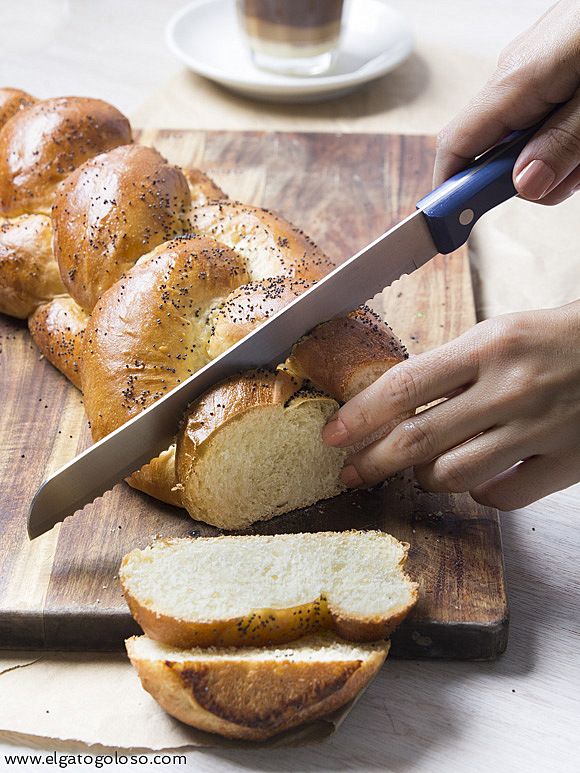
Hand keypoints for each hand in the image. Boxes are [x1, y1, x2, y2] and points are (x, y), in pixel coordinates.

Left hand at [322, 301, 579, 510]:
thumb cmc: (559, 339)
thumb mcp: (500, 333)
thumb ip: (451, 366)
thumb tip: (396, 401)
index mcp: (488, 347)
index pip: (404, 386)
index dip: (360, 415)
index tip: (333, 435)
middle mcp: (509, 390)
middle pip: (418, 438)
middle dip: (371, 461)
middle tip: (350, 472)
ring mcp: (539, 430)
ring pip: (454, 474)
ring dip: (424, 478)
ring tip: (420, 471)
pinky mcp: (567, 462)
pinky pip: (503, 496)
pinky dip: (479, 494)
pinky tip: (474, 482)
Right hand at [433, 0, 579, 204]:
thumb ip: (565, 142)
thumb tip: (525, 185)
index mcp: (518, 79)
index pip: (457, 146)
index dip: (448, 192)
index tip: (451, 230)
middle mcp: (518, 74)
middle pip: (494, 149)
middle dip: (528, 177)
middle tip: (574, 175)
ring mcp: (538, 68)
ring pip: (527, 138)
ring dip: (561, 157)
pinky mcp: (558, 65)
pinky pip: (549, 115)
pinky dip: (572, 135)